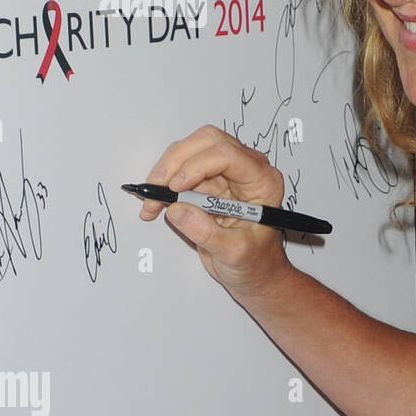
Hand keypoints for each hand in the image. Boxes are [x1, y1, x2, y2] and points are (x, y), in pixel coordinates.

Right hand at [141, 124, 292, 298]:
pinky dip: (162, 185)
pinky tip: (155, 204)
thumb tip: (178, 210)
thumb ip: (206, 232)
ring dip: (165, 173)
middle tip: (158, 186)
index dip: (198, 165)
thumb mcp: (234, 252)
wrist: (254, 273)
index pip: (229, 154)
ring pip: (190, 152)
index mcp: (262, 182)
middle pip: (208, 142)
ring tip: (153, 201)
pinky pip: (180, 172)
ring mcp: (225, 175)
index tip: (177, 186)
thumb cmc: (256, 261)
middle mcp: (245, 171)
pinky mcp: (207, 184)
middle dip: (177, 160)